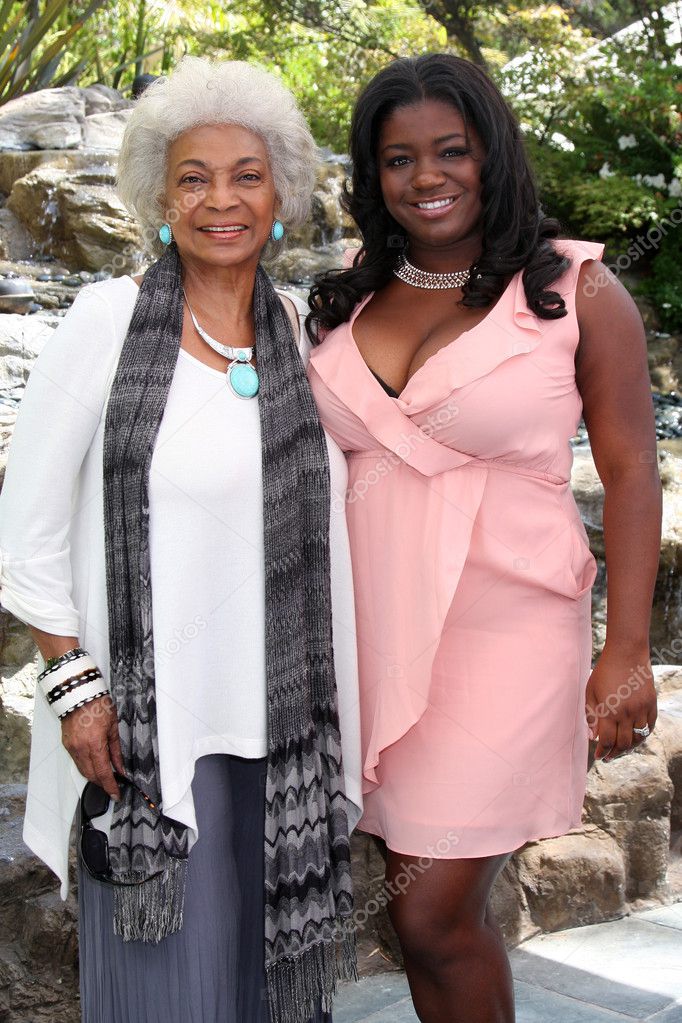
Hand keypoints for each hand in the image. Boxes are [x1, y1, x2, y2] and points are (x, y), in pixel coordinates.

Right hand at [61, 694, 124, 799]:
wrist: (79, 694)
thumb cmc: (98, 705)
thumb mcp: (113, 728)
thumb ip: (116, 751)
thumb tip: (120, 768)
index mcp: (95, 744)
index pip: (103, 773)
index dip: (110, 786)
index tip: (116, 794)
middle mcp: (81, 748)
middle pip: (91, 775)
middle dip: (102, 784)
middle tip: (113, 786)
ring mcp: (72, 747)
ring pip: (83, 770)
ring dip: (94, 777)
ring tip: (105, 777)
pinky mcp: (67, 745)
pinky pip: (77, 762)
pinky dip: (86, 767)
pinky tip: (94, 765)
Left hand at [585, 646, 656, 762]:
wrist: (627, 653)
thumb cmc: (604, 671)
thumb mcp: (590, 691)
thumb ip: (591, 715)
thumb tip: (592, 737)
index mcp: (609, 711)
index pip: (607, 741)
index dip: (602, 751)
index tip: (597, 755)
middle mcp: (627, 713)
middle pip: (623, 744)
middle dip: (613, 754)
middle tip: (607, 757)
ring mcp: (641, 710)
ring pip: (638, 739)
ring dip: (628, 748)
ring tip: (619, 751)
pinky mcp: (651, 704)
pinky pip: (649, 728)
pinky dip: (641, 737)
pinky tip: (634, 739)